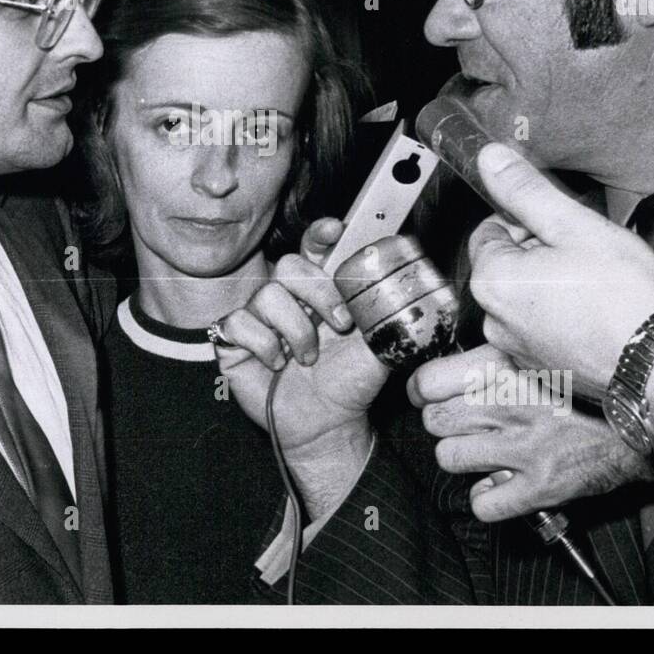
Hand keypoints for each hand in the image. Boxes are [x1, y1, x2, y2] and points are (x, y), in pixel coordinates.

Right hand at [213, 218, 382, 516]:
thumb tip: (418, 287)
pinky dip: (262, 345)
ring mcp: (259, 316)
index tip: (335, 231)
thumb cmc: (350, 382)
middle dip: (317, 292)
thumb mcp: (379, 344)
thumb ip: (391, 312)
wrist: (328, 423)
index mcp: (321, 289)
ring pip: (266, 295)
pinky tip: (276, 364)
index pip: (314, 247)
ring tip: (308, 358)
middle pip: (289, 265)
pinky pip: (238, 323)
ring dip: (295, 330)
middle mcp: (288, 296)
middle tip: (340, 324)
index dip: (320, 234)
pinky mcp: (235, 339)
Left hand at [407, 344, 653, 520]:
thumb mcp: (532, 354)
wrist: (637, 424)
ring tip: (483, 452)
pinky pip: (482, 503)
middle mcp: (508, 403)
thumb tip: (441, 368)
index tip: (428, 397)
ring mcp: (522, 445)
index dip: (422, 393)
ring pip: (448, 458)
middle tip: (466, 425)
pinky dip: (487, 499)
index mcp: (503, 365)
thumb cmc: (582, 389)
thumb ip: (485, 357)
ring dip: (463, 458)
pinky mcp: (538, 485)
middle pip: (433, 421)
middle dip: (446, 425)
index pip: (426, 382)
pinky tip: (501, 483)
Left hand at [468, 143, 653, 397]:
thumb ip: (526, 191)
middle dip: (539, 254)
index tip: (563, 229)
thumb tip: (489, 158)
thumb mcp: (574, 226)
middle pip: (506, 266)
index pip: (490, 231)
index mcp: (492, 281)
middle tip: (585, 256)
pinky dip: (561, 319)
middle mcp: (493, 320)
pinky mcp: (541, 369)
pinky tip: (596, 316)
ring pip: (525, 298)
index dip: (527, 223)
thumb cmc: (622, 296)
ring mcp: (516, 349)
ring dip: (551, 286)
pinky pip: (542, 329)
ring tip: (594, 287)